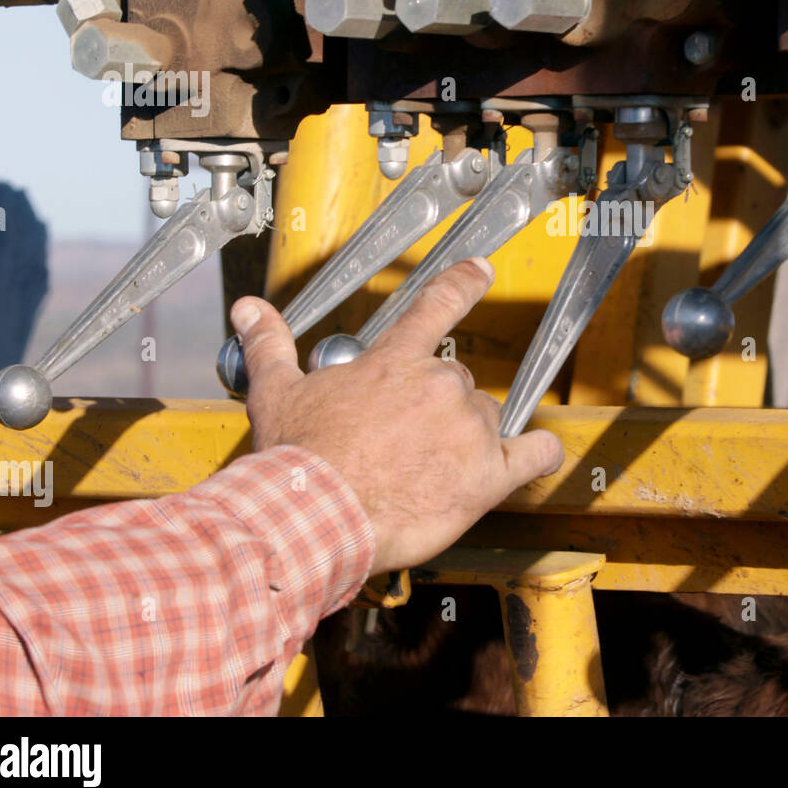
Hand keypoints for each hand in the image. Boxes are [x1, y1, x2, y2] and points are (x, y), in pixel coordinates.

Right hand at [229, 258, 564, 574]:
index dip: (465, 282)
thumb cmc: (297, 461)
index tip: (482, 269)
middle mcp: (441, 385)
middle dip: (436, 407)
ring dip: (467, 437)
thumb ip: (270, 345)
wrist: (315, 519)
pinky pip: (533, 456)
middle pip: (458, 382)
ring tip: (429, 469)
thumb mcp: (277, 394)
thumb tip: (248, 310)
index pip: (437, 304)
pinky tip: (534, 455)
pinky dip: (539, 453)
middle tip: (403, 441)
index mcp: (396, 361)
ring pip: (486, 419)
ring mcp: (469, 429)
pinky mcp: (488, 475)